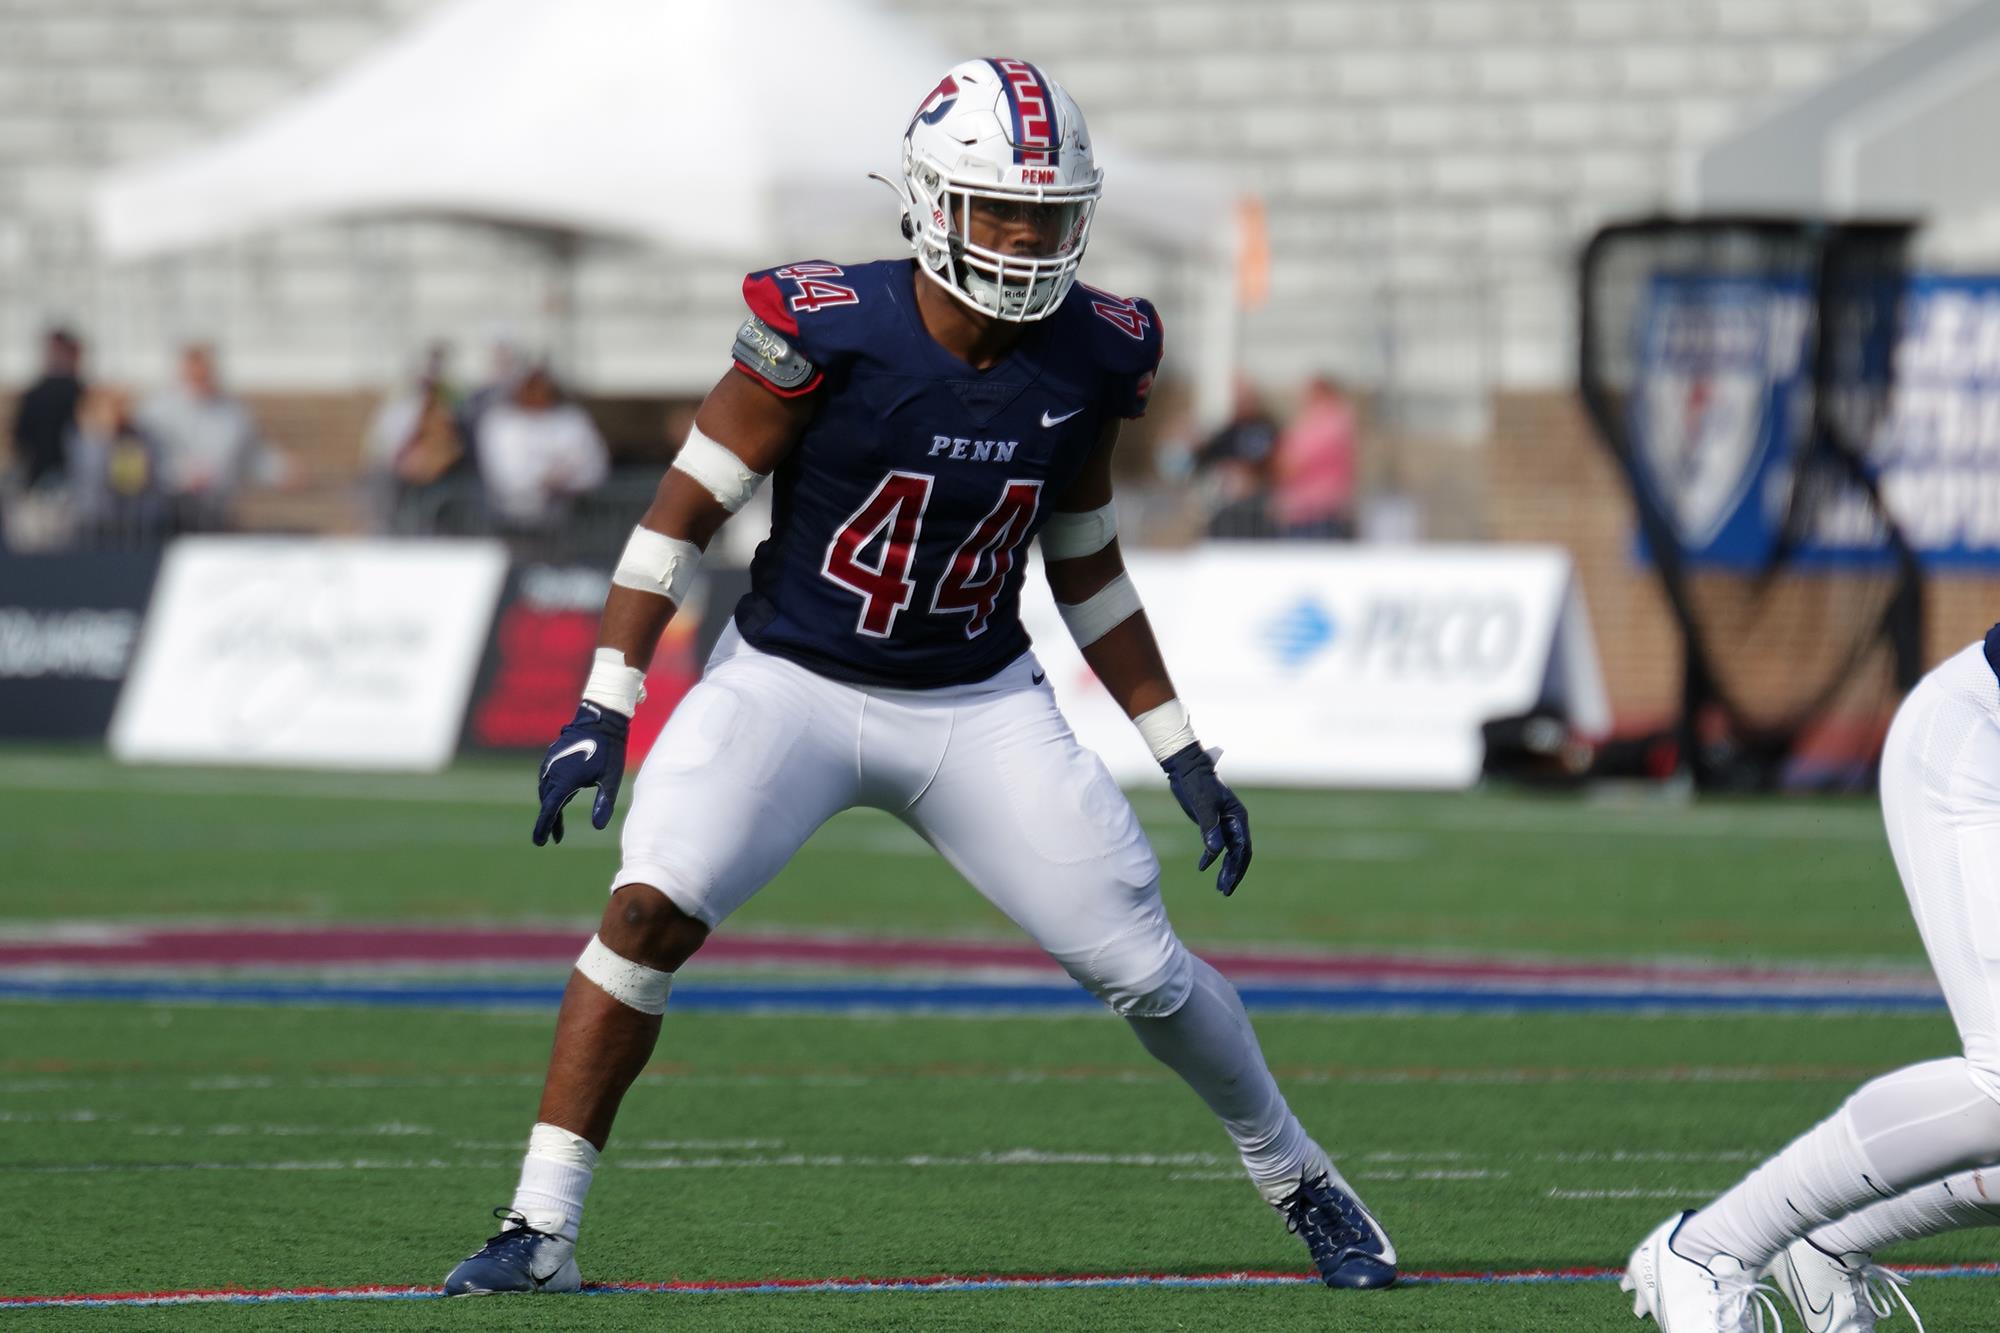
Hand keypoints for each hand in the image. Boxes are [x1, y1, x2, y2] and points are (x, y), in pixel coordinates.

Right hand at [532, 703, 629, 845]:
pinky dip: (551, 792)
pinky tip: (559, 798)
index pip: (549, 810)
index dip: (543, 828)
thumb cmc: (609, 750)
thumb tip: (598, 827)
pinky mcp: (553, 757)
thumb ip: (604, 803)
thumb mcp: (610, 779)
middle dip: (548, 821)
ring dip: (549, 807)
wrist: (601, 719)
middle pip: (546, 803)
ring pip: (546, 791)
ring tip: (556, 823)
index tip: (540, 843)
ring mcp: (550, 763)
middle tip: (551, 838)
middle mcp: (552, 773)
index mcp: (564, 781)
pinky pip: (547, 779)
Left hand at [1162, 742, 1251, 895]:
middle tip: (1225, 891)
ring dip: (1224, 868)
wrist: (1186, 768)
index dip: (1237, 868)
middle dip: (1233, 873)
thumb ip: (1209, 828)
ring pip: (1228, 851)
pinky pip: (1215, 845)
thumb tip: (1215, 852)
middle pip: (1238, 853)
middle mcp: (1235, 822)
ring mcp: (1224, 823)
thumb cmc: (1197, 783)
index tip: (1228, 883)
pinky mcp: (1212, 823)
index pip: (1242, 849)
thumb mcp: (1203, 805)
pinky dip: (1210, 857)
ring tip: (1220, 887)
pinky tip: (1202, 868)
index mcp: (1238, 818)